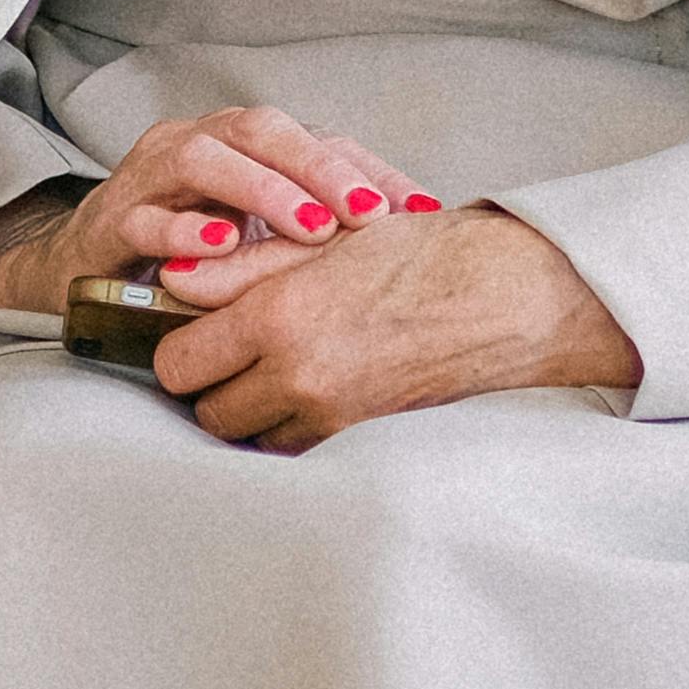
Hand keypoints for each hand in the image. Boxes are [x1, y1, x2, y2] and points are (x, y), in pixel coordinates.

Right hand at [0, 105, 431, 311]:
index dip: (369, 169)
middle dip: (321, 169)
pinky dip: (184, 228)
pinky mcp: (109, 219)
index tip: (421, 210)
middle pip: (261, 130)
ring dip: (262, 190)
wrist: (84, 273)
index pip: (314, 139)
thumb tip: (417, 237)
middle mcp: (196, 143)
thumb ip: (322, 228)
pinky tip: (219, 247)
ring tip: (309, 226)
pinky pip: (144, 214)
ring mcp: (148, 175)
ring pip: (204, 159)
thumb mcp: (263, 240)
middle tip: (369, 212)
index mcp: (240, 144)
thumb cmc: (190, 253)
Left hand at [150, 207, 636, 452]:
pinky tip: (317, 389)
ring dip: (253, 412)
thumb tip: (176, 282)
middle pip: (208, 413)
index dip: (179, 349)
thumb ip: (243, 266)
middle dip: (212, 387)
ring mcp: (331, 416)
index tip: (196, 334)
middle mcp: (298, 375)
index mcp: (279, 315)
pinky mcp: (360, 441)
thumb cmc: (429, 256)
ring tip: (279, 370)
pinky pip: (298, 448)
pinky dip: (294, 428)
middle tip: (233, 355)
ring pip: (252, 437)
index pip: (178, 363)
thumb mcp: (329, 240)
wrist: (512, 299)